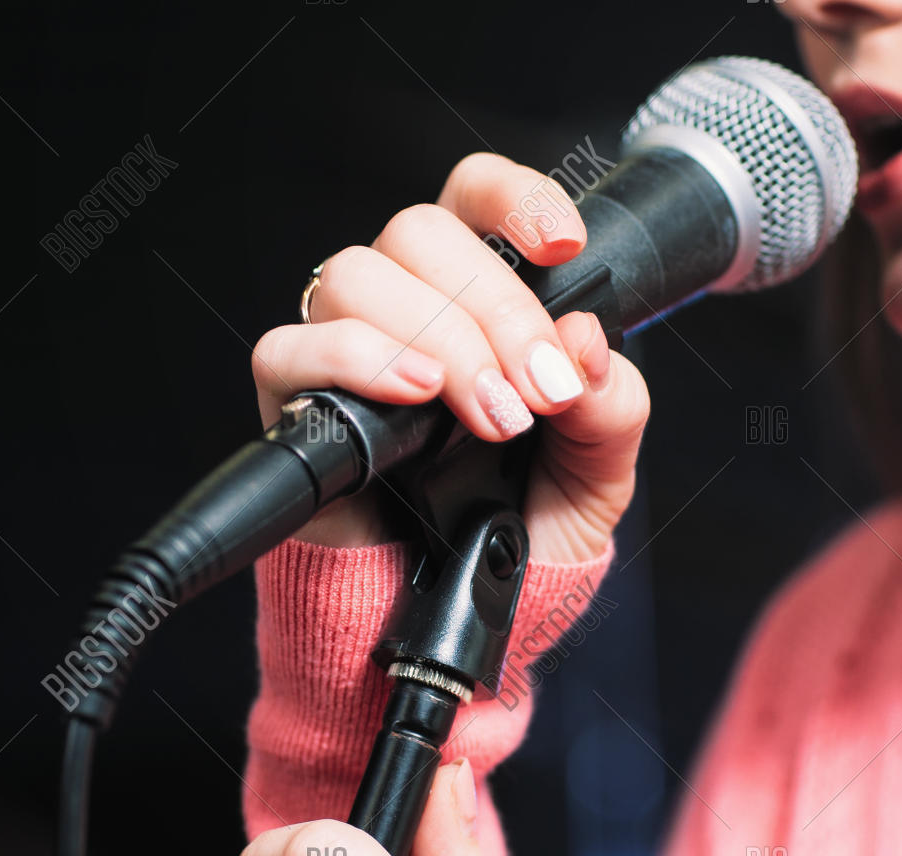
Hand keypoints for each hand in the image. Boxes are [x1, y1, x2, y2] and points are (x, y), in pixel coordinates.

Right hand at [251, 153, 649, 563]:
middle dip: (496, 310)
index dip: (514, 199)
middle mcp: (404, 307)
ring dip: (438, 339)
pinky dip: (357, 359)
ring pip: (358, 275)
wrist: (476, 613)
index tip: (564, 247)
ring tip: (488, 417)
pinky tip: (415, 396)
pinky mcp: (294, 403)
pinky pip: (290, 346)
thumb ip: (610, 406)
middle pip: (420, 231)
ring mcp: (342, 348)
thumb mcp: (598, 472)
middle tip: (536, 392)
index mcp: (476, 296)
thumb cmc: (523, 531)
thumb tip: (584, 343)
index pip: (474, 197)